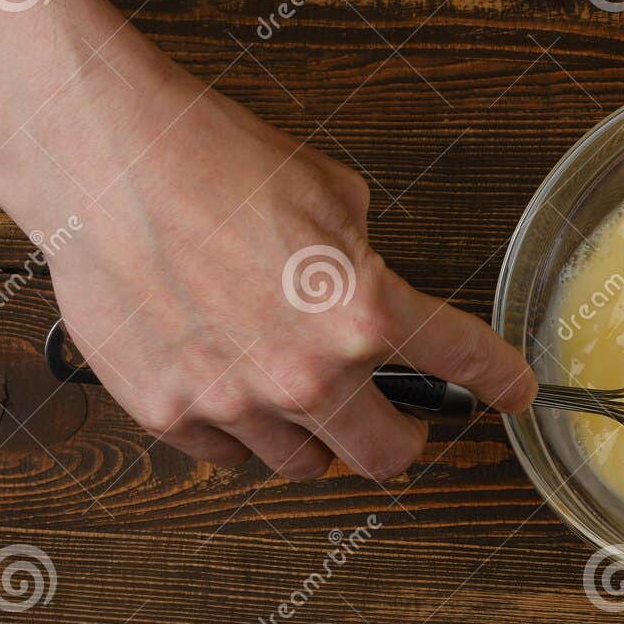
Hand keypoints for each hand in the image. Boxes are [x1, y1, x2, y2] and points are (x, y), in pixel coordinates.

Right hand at [0, 0, 533, 480]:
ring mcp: (234, 402)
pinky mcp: (168, 411)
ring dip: (317, 440)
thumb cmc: (214, 162)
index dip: (501, 381)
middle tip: (399, 421)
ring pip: (304, 465)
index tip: (516, 395)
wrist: (107, 157)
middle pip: (384, 457)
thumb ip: (366, 263)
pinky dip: (241, 435)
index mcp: (363, 313)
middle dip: (400, 438)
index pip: (463, 361)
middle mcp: (306, 373)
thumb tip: (372, 290)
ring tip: (303, 399)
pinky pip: (228, 456)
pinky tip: (236, 393)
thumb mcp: (333, 196)